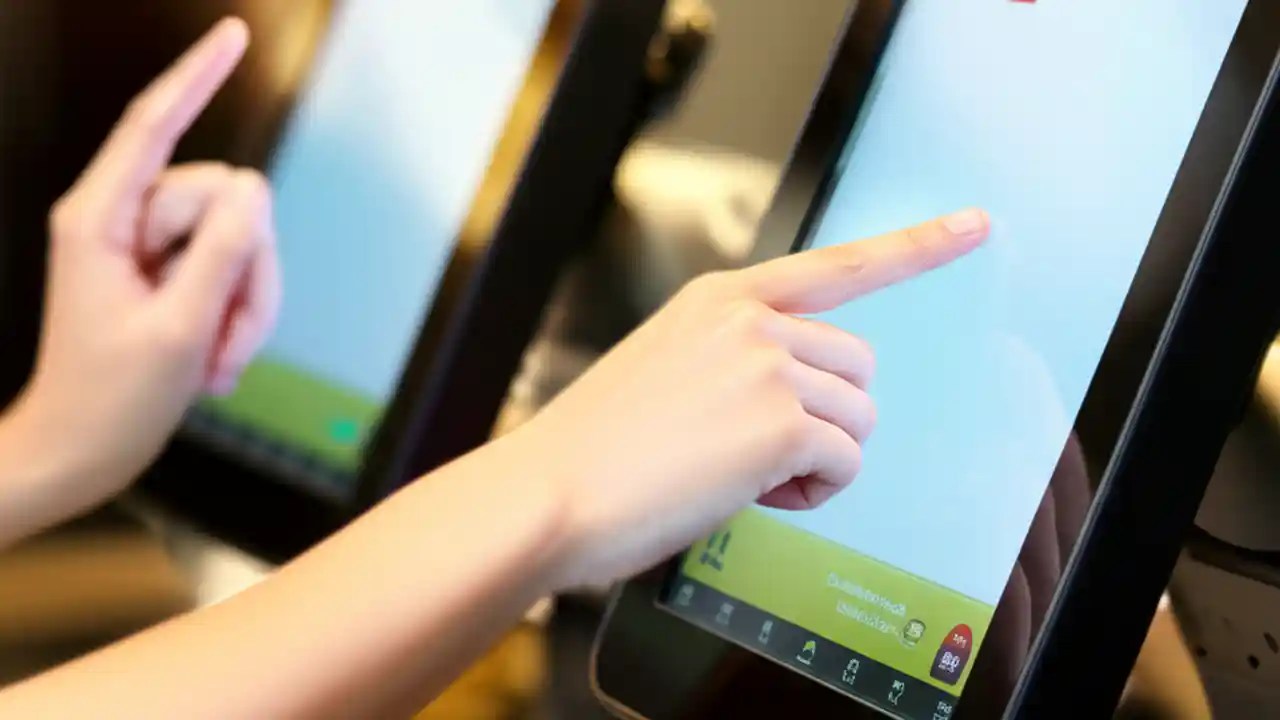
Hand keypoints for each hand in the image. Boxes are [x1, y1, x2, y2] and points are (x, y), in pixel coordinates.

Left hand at [10, 19, 278, 514]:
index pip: (154, 126)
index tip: (234, 35)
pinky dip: (239, 316)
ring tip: (220, 359)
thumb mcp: (180, 328)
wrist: (80, 454)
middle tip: (227, 339)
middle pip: (222, 198)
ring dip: (245, 304)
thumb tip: (253, 192)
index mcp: (100, 219)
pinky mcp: (171, 276)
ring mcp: (150, 250)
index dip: (196, 77)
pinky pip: (236, 269)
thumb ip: (222, 251)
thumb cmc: (110, 401)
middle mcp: (124, 221)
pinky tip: (218, 361)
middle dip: (245, 271)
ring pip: (240, 238)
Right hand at [512, 209, 989, 588]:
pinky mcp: (781, 423)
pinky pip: (845, 463)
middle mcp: (751, 319)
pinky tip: (753, 496)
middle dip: (829, 418)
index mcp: (721, 300)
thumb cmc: (594, 449)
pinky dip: (812, 493)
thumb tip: (795, 398)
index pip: (840, 264)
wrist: (547, 492)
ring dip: (819, 458)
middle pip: (860, 366)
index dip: (918, 245)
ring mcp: (768, 365)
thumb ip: (731, 360)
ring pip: (859, 416)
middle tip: (764, 455)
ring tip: (748, 478)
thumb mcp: (662, 370)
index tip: (974, 224)